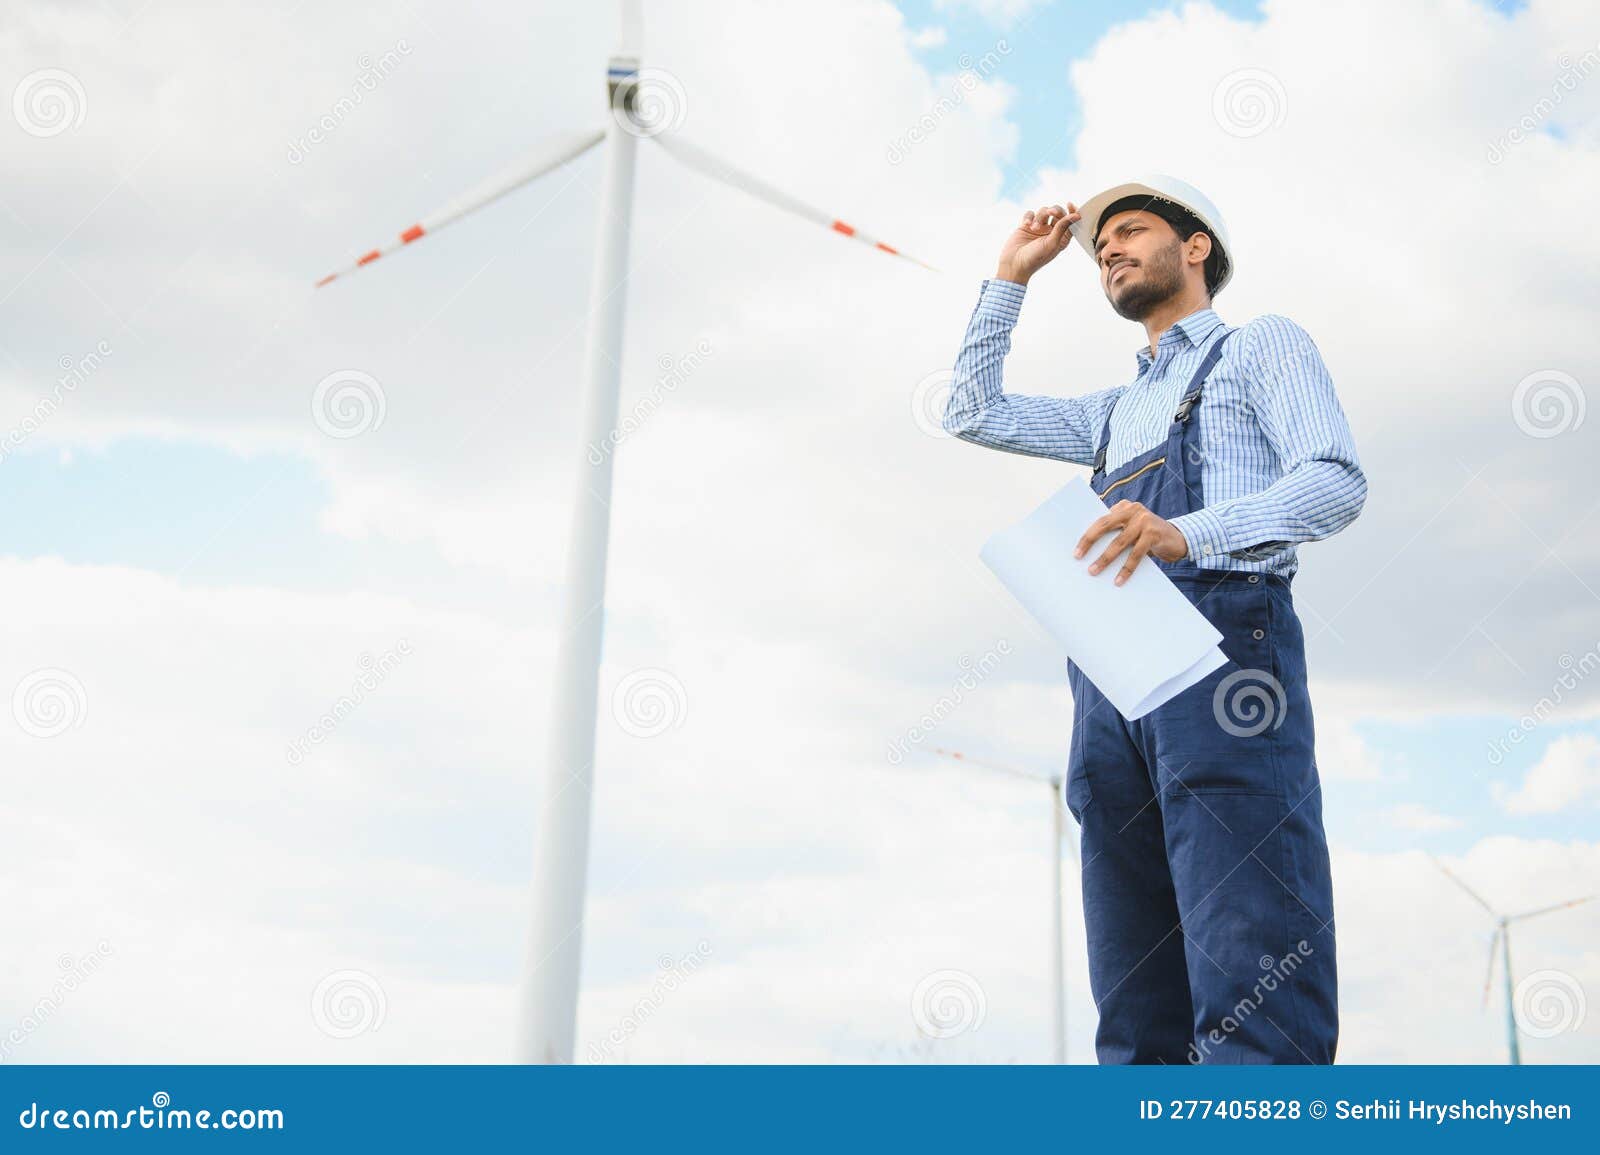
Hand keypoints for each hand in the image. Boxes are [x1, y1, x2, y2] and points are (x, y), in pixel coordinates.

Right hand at [995, 203, 1079, 285]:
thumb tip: (1077, 215)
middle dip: (1055, 210)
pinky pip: (1030, 214)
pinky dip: (1028, 217)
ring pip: (1043, 211)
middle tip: (1051, 212)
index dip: (1072, 211)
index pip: (1070, 221)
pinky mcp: (1026, 226)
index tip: (1070, 204)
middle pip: (1057, 213)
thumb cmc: (1035, 258)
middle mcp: (1051, 232)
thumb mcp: (1051, 243)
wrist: (1014, 264)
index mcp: (1061, 238)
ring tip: (1033, 228)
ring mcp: (1038, 228)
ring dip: (1039, 217)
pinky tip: (1026, 225)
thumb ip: (1063, 227)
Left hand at [1074, 500, 1188, 584]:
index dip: (1087, 534)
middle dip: (1089, 541)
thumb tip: (1088, 550)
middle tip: (1078, 557)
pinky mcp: (1153, 533)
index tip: (1075, 549)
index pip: (1100, 519)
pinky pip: (1136, 554)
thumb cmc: (1147, 537)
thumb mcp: (1131, 531)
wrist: (1177, 539)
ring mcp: (1144, 520)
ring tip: (1093, 571)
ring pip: (1119, 542)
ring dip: (1105, 558)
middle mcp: (1132, 509)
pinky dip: (1126, 569)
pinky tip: (1119, 580)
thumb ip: (1115, 533)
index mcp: (1123, 507)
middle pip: (1105, 525)